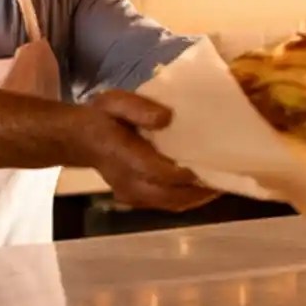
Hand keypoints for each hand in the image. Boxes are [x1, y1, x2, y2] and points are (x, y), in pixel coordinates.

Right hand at [81, 90, 220, 211]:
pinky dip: (187, 199)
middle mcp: (127, 181)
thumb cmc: (101, 117)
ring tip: (222, 184)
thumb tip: (166, 118)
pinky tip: (203, 188)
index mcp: (121, 155)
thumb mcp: (114, 101)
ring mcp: (130, 195)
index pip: (157, 171)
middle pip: (169, 195)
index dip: (185, 172)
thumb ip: (137, 107)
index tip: (211, 164)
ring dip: (197, 197)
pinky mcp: (135, 199)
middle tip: (227, 178)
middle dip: (200, 189)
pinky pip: (166, 205)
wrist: (78, 139)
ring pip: (170, 204)